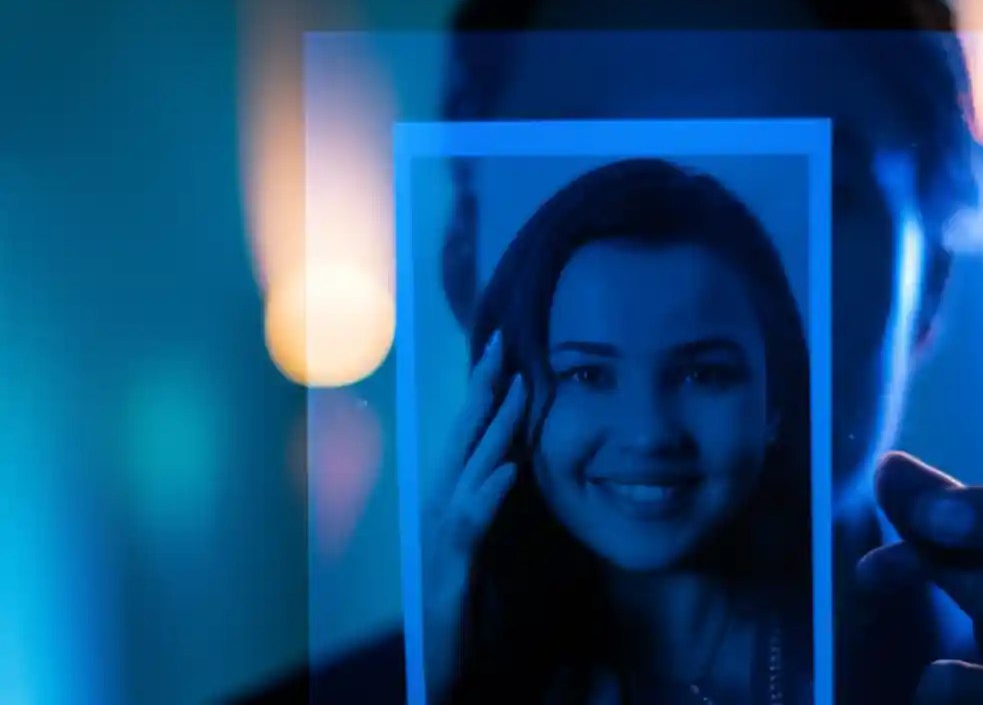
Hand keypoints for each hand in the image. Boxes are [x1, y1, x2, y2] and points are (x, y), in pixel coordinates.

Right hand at [421, 330, 526, 698]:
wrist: (441, 665)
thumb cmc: (468, 603)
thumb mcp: (493, 544)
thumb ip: (499, 501)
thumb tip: (517, 459)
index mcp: (453, 499)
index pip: (470, 434)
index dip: (485, 389)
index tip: (505, 345)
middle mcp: (441, 508)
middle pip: (463, 439)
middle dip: (482, 389)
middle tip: (501, 342)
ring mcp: (441, 538)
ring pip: (466, 471)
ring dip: (491, 429)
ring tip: (514, 388)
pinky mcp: (451, 572)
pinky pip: (470, 527)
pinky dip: (486, 496)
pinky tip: (507, 472)